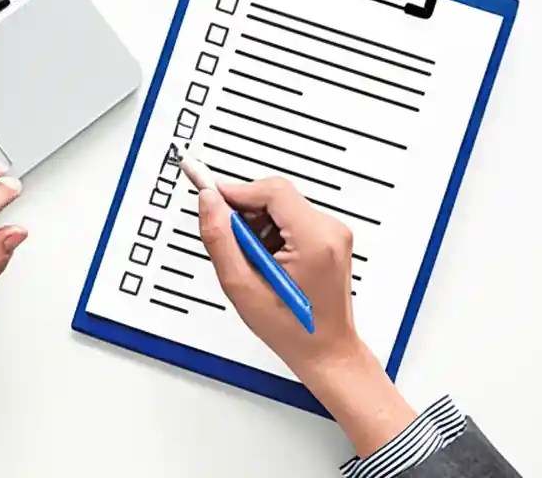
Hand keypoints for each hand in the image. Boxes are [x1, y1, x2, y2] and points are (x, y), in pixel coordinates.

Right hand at [198, 178, 415, 455]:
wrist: (326, 351)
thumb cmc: (293, 329)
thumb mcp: (242, 287)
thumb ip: (220, 238)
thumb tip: (208, 201)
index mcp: (314, 240)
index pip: (271, 191)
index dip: (235, 191)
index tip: (208, 192)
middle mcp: (330, 230)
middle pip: (275, 196)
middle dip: (245, 213)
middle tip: (229, 241)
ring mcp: (333, 233)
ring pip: (281, 207)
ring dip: (258, 226)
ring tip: (253, 262)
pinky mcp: (330, 238)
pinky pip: (292, 219)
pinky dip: (272, 233)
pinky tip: (267, 262)